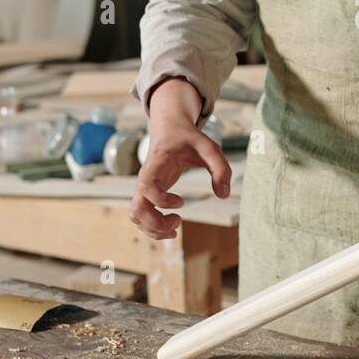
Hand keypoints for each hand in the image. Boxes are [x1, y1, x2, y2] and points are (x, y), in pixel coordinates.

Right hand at [129, 78, 232, 240]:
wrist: (169, 129)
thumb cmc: (188, 139)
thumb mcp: (209, 147)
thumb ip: (220, 168)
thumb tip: (224, 195)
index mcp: (156, 165)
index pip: (147, 188)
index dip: (162, 200)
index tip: (182, 201)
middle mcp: (145, 179)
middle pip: (137, 209)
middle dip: (156, 223)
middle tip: (178, 222)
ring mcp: (143, 188)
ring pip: (135, 216)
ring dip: (153, 229)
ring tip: (176, 227)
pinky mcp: (146, 194)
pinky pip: (140, 216)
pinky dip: (152, 227)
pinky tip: (171, 226)